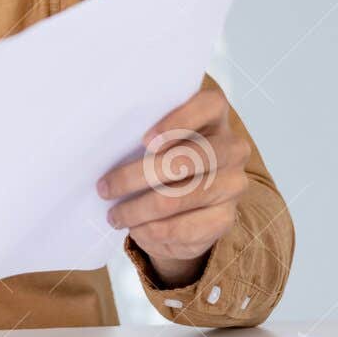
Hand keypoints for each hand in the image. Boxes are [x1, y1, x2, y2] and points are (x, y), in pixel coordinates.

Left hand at [95, 85, 250, 287]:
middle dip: (138, 176)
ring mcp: (233, 183)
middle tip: (104, 188)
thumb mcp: (154, 143)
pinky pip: (186, 227)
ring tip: (114, 215)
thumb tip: (104, 148)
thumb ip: (142, 136)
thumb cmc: (160, 161)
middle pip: (189, 158)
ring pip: (181, 197)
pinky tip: (136, 229)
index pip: (209, 105)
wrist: (184, 208)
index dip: (179, 120)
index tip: (144, 141)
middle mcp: (232, 147)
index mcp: (214, 116)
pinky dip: (154, 230)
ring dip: (138, 209)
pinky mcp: (226, 218)